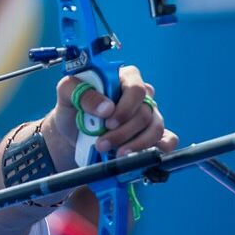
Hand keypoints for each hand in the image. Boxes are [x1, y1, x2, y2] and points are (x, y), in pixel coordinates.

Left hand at [52, 66, 178, 155]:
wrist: (71, 135)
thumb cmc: (71, 109)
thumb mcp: (66, 94)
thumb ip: (80, 92)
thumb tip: (106, 107)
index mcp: (122, 78)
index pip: (136, 88)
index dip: (125, 108)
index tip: (108, 123)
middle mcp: (140, 96)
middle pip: (145, 113)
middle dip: (124, 132)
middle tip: (103, 144)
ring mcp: (149, 115)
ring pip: (155, 128)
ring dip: (136, 145)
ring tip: (116, 154)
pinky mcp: (152, 134)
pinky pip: (168, 139)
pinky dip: (159, 149)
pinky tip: (141, 156)